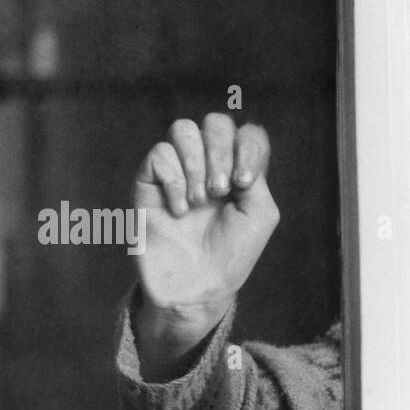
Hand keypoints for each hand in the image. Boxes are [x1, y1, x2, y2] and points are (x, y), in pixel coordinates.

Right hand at [131, 115, 278, 378]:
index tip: (244, 183)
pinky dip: (173, 181)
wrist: (196, 287)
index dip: (247, 148)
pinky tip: (179, 210)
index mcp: (238, 169)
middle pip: (215, 123)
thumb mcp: (261, 215)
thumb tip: (236, 149)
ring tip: (199, 201)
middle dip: (221, 153)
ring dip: (196, 164)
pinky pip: (159, 154)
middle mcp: (209, 165)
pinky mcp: (149, 181)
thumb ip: (256, 174)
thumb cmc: (231, 255)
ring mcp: (178, 170)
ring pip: (184, 129)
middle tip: (220, 191)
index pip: (246, 133)